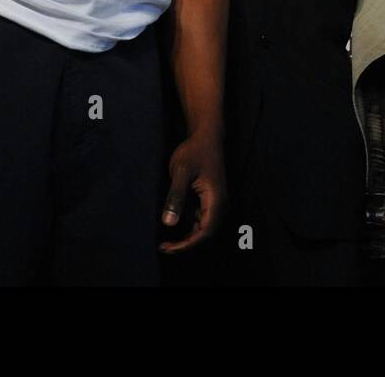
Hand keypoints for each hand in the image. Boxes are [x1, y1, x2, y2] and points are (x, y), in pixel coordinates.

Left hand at [158, 131, 225, 253]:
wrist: (206, 136)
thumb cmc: (194, 151)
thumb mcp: (181, 171)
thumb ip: (175, 196)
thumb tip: (168, 223)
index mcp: (216, 199)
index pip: (205, 232)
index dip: (187, 244)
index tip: (168, 248)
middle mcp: (220, 204)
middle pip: (206, 234)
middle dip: (186, 244)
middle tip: (164, 248)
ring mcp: (216, 202)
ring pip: (205, 229)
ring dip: (188, 238)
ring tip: (167, 243)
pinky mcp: (211, 200)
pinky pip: (203, 221)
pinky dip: (190, 229)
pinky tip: (175, 229)